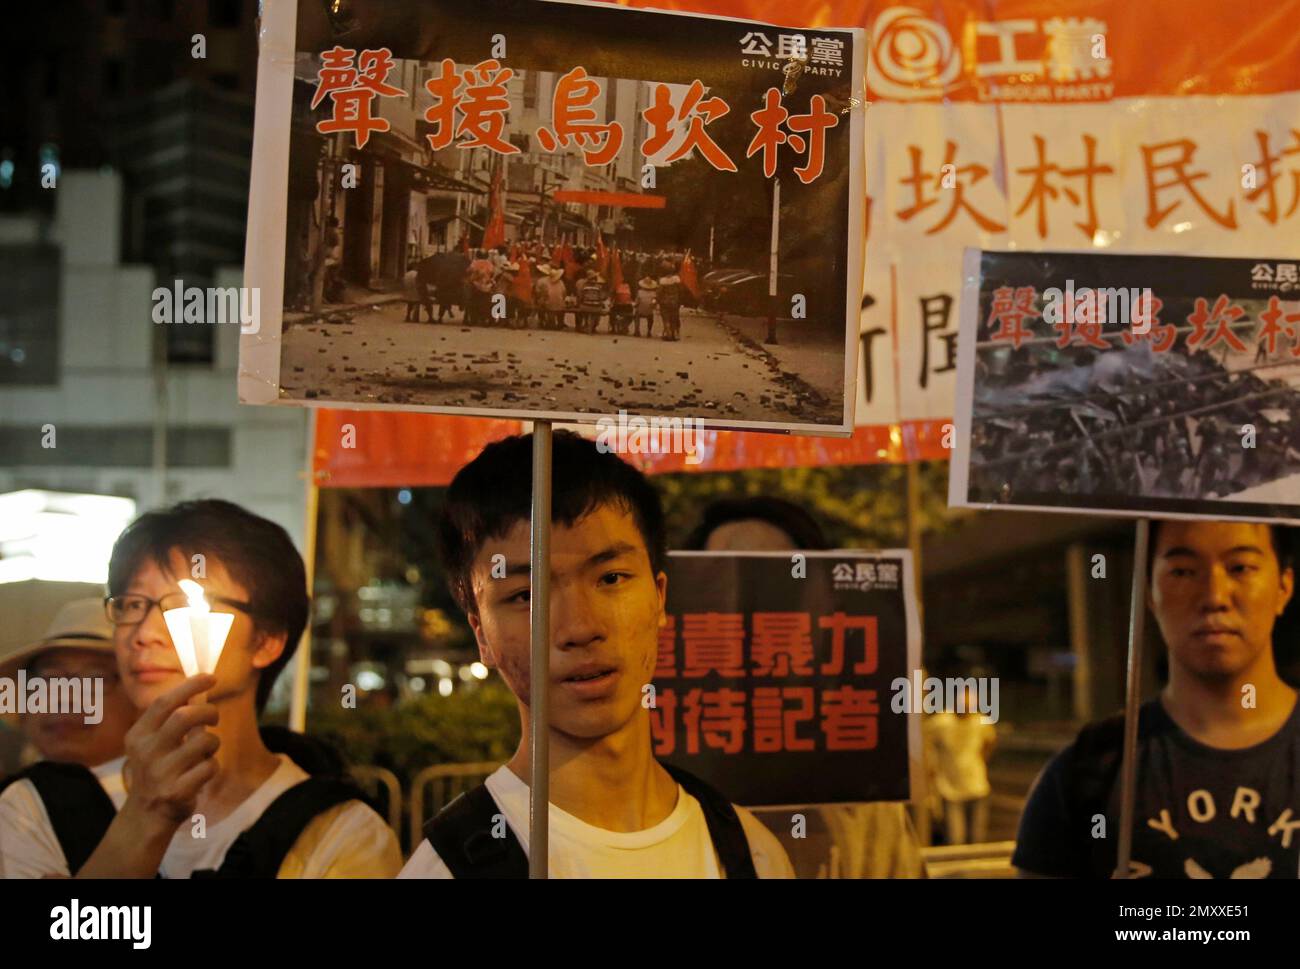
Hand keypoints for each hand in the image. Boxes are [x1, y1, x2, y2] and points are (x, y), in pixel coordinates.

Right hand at [120, 675, 219, 831]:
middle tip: (214, 718)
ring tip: (206, 751)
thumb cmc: (158, 771)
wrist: (145, 816)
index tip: (211, 677)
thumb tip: (198, 689)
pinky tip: (202, 773)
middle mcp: (145, 752)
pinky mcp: (176, 792)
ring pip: (204, 741)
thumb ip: (170, 721)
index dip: (190, 686)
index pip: (164, 702)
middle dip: (208, 712)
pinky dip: (212, 766)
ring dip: (213, 743)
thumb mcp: (153, 744)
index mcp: (138, 735)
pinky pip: (209, 767)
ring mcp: (160, 773)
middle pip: (185, 716)